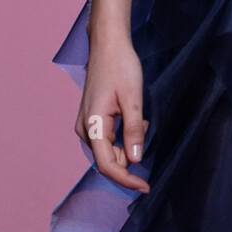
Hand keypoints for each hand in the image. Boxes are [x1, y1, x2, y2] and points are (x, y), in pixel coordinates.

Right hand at [75, 31, 150, 192]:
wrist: (107, 44)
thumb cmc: (121, 66)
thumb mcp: (133, 98)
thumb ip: (134, 130)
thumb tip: (136, 161)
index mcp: (93, 125)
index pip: (108, 165)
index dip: (127, 180)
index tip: (146, 187)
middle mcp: (85, 129)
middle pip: (109, 159)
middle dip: (130, 154)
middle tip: (145, 126)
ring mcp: (86, 124)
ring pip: (109, 150)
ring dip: (128, 143)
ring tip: (140, 118)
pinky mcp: (91, 119)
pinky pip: (108, 139)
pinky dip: (123, 135)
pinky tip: (133, 116)